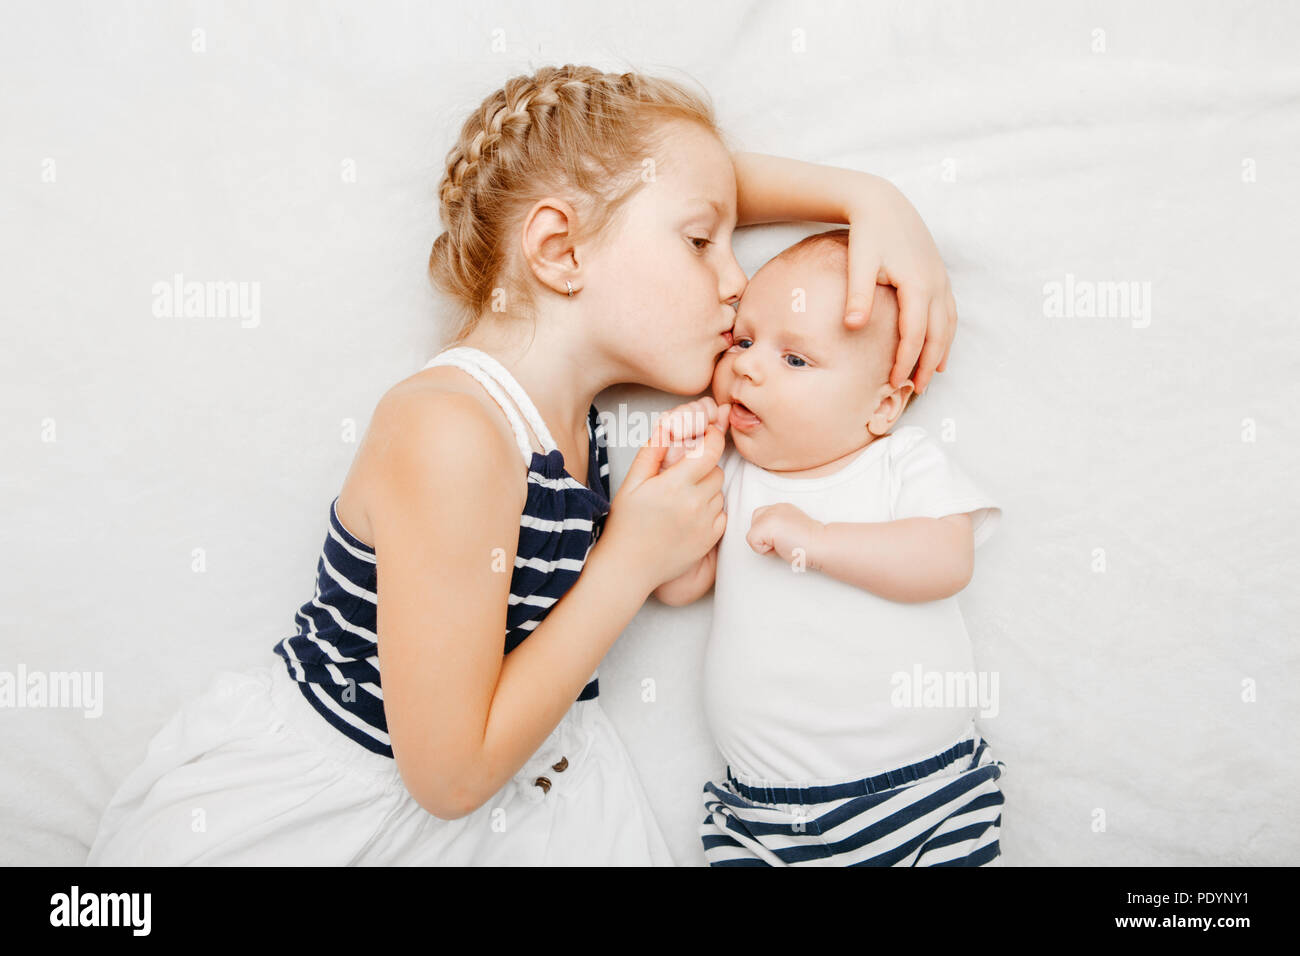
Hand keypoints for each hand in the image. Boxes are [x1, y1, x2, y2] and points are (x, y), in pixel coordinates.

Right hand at [598, 409, 727, 596]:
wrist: (629, 567)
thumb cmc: (626, 524)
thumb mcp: (632, 483)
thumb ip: (652, 452)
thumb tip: (668, 426)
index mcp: (674, 485)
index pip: (711, 451)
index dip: (713, 438)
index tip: (708, 435)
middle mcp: (694, 503)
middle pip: (717, 471)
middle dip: (705, 467)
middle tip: (684, 476)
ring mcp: (705, 523)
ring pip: (719, 492)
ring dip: (707, 490)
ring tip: (683, 499)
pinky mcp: (710, 539)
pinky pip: (722, 514)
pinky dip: (711, 511)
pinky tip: (690, 516)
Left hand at [745, 502, 823, 566]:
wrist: (821, 544)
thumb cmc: (811, 543)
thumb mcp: (793, 529)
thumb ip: (779, 527)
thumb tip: (767, 537)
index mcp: (782, 508)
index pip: (761, 518)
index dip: (770, 533)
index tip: (788, 538)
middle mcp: (775, 508)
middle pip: (754, 524)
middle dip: (765, 537)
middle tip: (785, 541)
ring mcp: (769, 515)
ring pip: (753, 534)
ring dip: (766, 545)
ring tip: (784, 544)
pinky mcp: (766, 526)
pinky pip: (753, 543)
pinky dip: (766, 551)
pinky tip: (782, 547)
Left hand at [842, 180, 957, 394]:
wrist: (883, 202)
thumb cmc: (868, 232)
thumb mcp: (859, 261)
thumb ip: (858, 294)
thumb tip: (853, 326)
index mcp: (916, 284)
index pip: (914, 333)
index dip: (905, 360)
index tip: (893, 382)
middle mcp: (935, 283)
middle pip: (937, 334)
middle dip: (927, 364)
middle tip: (915, 390)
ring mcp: (940, 278)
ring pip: (948, 324)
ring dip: (940, 351)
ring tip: (930, 376)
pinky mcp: (938, 274)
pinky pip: (949, 311)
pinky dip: (946, 333)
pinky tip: (938, 346)